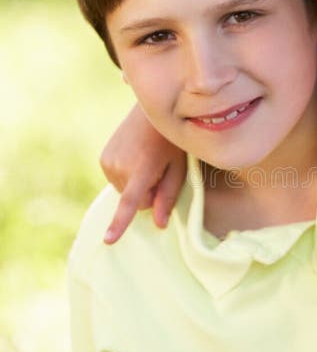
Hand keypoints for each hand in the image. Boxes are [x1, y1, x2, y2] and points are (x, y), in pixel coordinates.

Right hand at [101, 105, 186, 242]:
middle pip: (137, 201)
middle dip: (149, 192)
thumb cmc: (171, 142)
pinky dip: (127, 176)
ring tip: (147, 160)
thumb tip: (159, 224)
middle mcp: (120, 166)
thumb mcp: (178, 168)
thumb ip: (168, 196)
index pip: (130, 202)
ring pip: (126, 192)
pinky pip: (118, 181)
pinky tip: (136, 157)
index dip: (120, 223)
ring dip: (138, 184)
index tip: (108, 240)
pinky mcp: (103, 159)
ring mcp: (108, 161)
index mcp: (142, 169)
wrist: (150, 112)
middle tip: (159, 169)